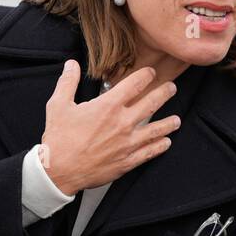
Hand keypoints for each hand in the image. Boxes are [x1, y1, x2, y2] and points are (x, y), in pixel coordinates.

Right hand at [38, 61, 181, 194]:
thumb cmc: (59, 138)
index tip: (152, 73)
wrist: (59, 171)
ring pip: (157, 129)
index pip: (135, 84)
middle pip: (152, 103)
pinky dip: (160, 146)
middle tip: (172, 89)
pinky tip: (166, 142)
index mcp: (107, 106)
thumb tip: (71, 64)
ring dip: (169, 123)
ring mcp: (128, 143)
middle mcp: (122, 123)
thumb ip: (68, 82)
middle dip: (165, 93)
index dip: (146, 76)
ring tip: (177, 120)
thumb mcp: (58, 105)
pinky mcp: (128, 161)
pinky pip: (150, 152)